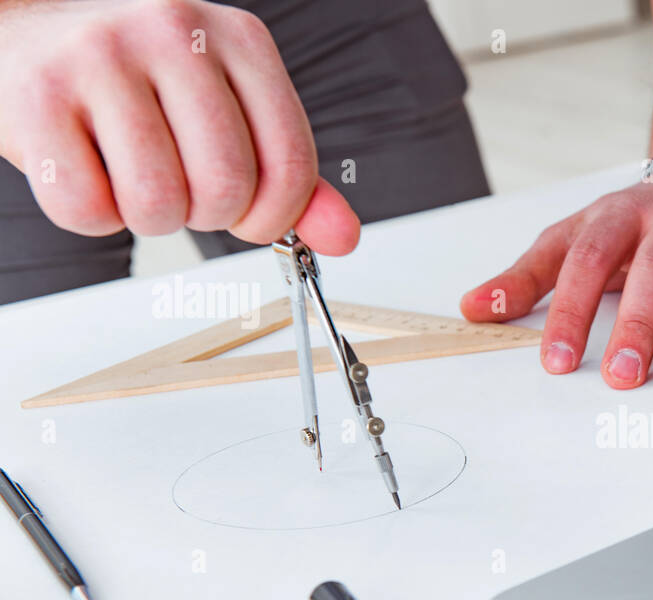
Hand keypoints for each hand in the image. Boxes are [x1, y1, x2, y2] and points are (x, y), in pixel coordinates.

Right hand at [0, 0, 358, 253]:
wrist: (24, 40)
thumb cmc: (138, 85)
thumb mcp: (231, 115)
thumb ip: (292, 178)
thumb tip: (343, 237)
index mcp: (240, 38)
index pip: (291, 164)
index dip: (273, 217)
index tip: (249, 216)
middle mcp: (173, 31)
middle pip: (225, 189)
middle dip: (206, 215)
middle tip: (181, 186)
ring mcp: (99, 58)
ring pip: (158, 205)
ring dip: (149, 217)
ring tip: (131, 174)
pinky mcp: (36, 97)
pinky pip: (87, 209)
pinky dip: (91, 213)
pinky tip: (86, 166)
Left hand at [460, 165, 652, 387]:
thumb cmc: (640, 223)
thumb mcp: (577, 238)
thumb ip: (528, 277)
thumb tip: (473, 308)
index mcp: (617, 215)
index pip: (587, 261)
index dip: (569, 311)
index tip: (556, 361)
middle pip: (651, 270)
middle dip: (635, 325)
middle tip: (620, 376)